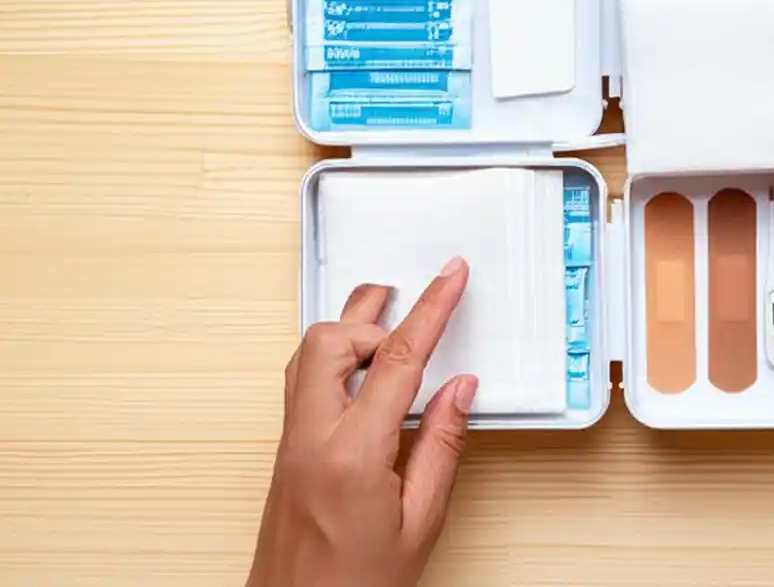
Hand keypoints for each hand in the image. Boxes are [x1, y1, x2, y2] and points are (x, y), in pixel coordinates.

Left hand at [247, 257, 476, 586]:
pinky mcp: (284, 453)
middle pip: (331, 341)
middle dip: (375, 316)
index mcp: (352, 454)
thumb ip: (443, 448)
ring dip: (348, 332)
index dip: (431, 309)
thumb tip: (460, 391)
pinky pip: (302, 381)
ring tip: (384, 319)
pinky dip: (333, 359)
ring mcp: (291, 443)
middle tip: (414, 306)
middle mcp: (311, 438)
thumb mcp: (421, 523)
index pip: (396, 360)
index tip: (450, 277)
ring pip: (306, 355)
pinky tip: (360, 369)